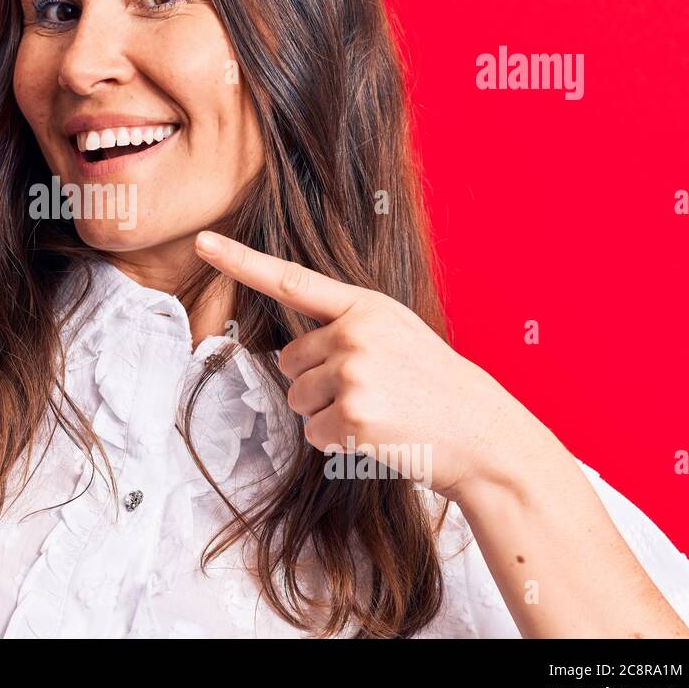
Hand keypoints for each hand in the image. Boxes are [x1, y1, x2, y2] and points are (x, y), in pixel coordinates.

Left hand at [193, 230, 544, 501]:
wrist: (485, 437)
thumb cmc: (437, 390)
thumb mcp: (397, 337)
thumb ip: (345, 332)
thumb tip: (287, 359)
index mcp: (365, 307)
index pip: (292, 281)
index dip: (241, 261)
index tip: (203, 242)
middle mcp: (355, 333)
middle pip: (289, 364)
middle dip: (318, 385)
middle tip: (373, 395)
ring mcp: (354, 373)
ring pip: (299, 401)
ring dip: (329, 417)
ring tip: (380, 415)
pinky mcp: (353, 415)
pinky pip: (315, 435)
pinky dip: (339, 445)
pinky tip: (379, 437)